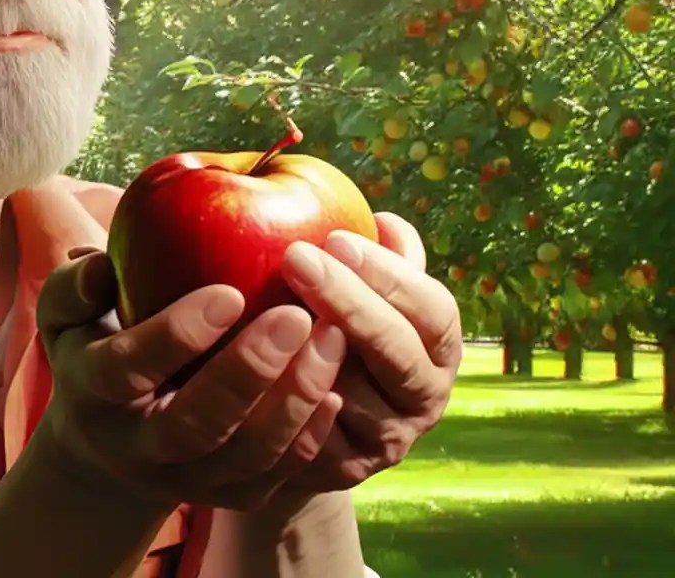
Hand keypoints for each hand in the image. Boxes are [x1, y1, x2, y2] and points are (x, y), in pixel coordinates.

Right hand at [36, 247, 345, 513]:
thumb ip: (74, 287)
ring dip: (293, 400)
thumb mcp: (65, 317)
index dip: (176, 335)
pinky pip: (276, 474)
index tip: (229, 292)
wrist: (108, 445)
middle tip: (295, 316)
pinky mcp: (229, 495)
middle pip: (195, 424)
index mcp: (92, 394)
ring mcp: (187, 480)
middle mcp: (138, 448)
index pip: (127, 370)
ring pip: (246, 456)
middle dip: (248, 372)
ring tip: (331, 338)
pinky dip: (309, 435)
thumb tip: (102, 263)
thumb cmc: (94, 350)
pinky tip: (335, 386)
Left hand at [277, 212, 462, 496]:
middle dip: (346, 299)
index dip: (389, 274)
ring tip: (268, 307)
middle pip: (395, 350)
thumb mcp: (364, 296)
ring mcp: (386, 441)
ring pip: (352, 396)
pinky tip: (254, 365)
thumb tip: (381, 220)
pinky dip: (285, 402)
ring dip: (310, 351)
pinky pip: (312, 438)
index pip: (432, 310)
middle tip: (294, 257)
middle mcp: (424, 398)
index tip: (335, 237)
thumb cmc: (337, 335)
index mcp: (439, 348)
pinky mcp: (342, 472)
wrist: (310, 423)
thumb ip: (379, 262)